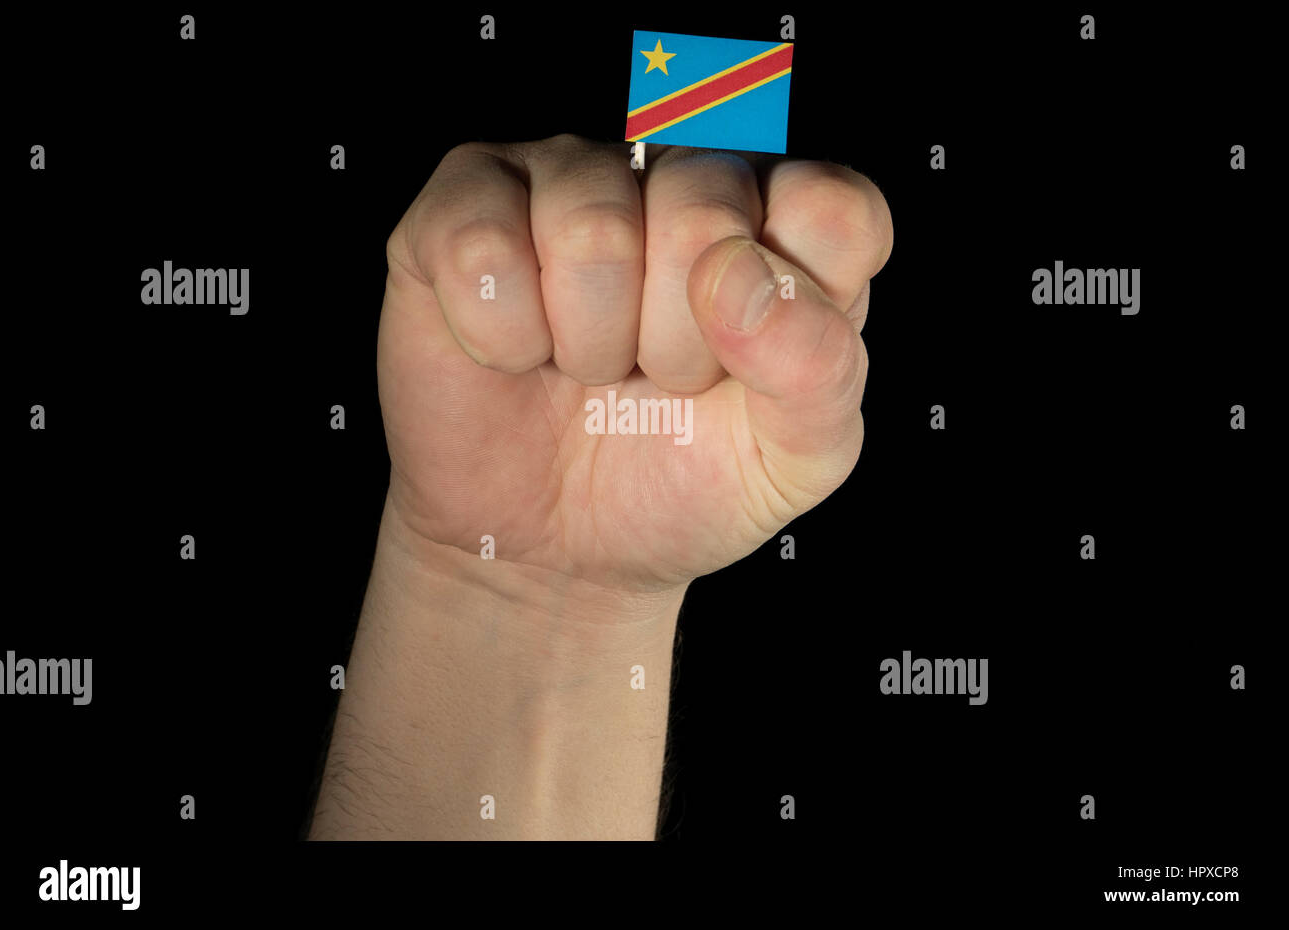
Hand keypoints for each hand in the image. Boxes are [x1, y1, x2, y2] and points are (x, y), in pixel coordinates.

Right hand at [379, 134, 891, 595]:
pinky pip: (483, 244)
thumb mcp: (789, 461)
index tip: (747, 370)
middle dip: (678, 341)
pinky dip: (500, 336)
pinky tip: (511, 352)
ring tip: (584, 366)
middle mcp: (678, 178)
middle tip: (654, 380)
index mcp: (780, 227)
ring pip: (591, 226)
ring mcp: (569, 179)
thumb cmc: (677, 482)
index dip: (788, 303)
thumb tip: (743, 279)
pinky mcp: (465, 203)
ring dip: (588, 342)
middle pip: (705, 207)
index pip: (830, 206)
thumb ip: (818, 371)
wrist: (553, 551)